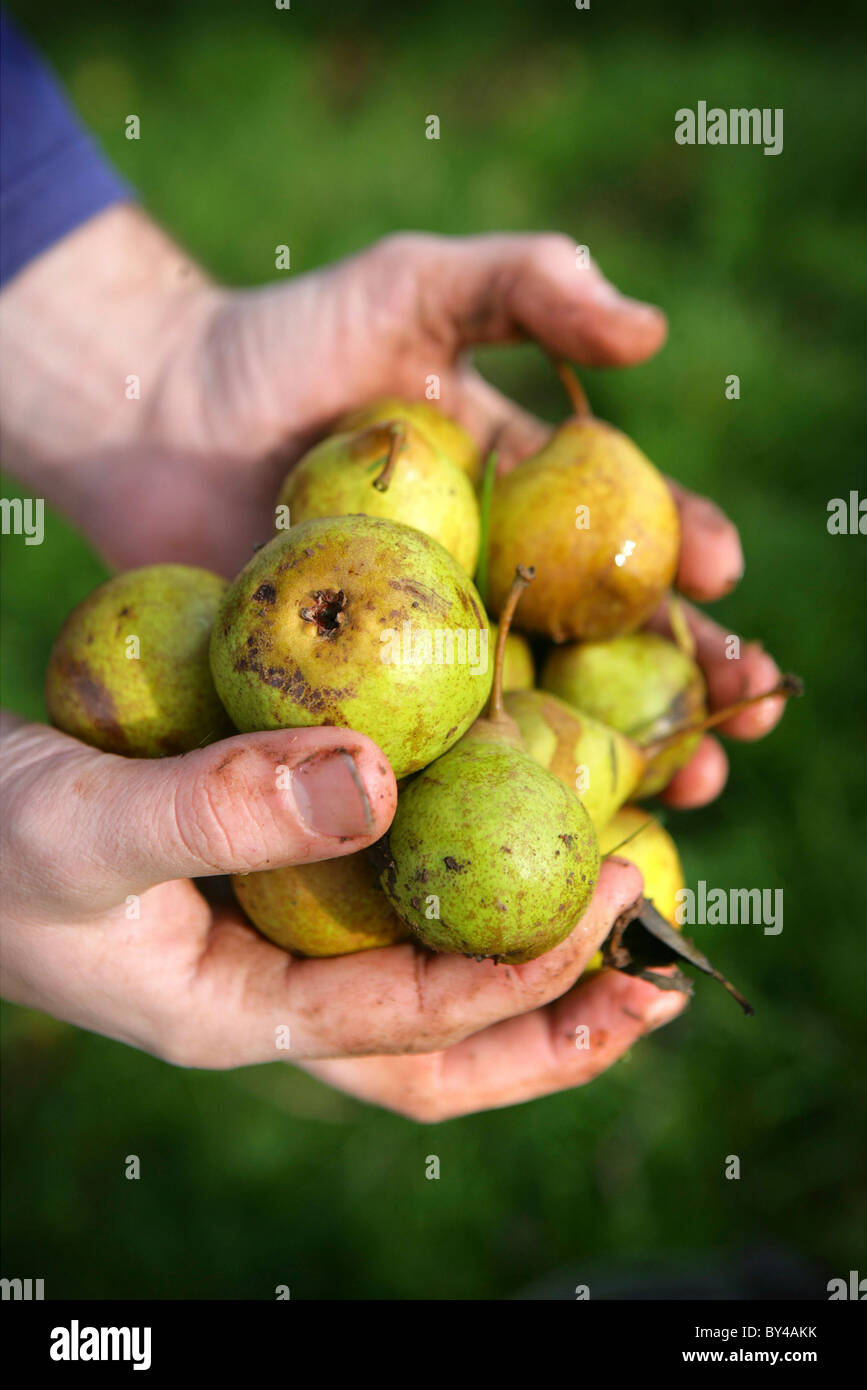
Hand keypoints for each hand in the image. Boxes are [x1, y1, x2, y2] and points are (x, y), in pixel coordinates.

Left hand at [0, 208, 785, 806]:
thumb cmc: (281, 344)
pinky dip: (490, 797)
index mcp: (518, 503)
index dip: (683, 550)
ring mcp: (423, 656)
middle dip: (685, 683)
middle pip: (606, 645)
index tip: (721, 571)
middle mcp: (487, 588)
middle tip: (737, 721)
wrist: (148, 414)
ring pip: (540, 716)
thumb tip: (649, 330)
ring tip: (688, 788)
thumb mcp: (409, 288)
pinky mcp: (356, 707)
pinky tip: (545, 835)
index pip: (623, 532)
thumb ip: (523, 288)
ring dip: (621, 759)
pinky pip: (432, 757)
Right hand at [0, 714, 684, 1118]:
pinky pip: (384, 913)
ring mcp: (268, 952)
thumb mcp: (83, 823)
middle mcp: (268, 997)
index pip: (411, 1023)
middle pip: (437, 1054)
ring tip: (614, 926)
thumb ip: (212, 810)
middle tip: (658, 988)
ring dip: (520, 969)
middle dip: (552, 1032)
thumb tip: (374, 784)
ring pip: (419, 988)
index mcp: (236, 1013)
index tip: (613, 909)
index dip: (522, 977)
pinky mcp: (266, 894)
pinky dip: (456, 892)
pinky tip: (498, 836)